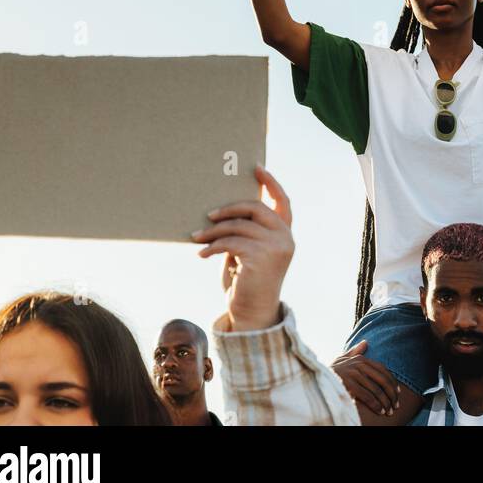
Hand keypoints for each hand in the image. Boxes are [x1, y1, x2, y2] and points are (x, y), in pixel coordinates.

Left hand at [192, 165, 293, 331]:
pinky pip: (230, 242)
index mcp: (285, 234)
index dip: (271, 183)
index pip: (282, 201)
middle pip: (255, 208)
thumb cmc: (247, 282)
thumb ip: (248, 231)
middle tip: (208, 214)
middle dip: (229, 208)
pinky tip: (202, 253)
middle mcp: (285, 238)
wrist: (252, 315)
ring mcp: (275, 247)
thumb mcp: (250, 252)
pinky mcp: (260, 257)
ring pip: (238, 226)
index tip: (257, 168)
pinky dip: (212, 246)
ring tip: (197, 238)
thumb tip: (224, 210)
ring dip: (213, 231)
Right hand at [330, 340, 399, 415]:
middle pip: (383, 380)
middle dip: (392, 395)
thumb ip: (354, 352)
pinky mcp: (350, 385)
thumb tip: (366, 342)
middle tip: (396, 405)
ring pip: (377, 390)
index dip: (392, 382)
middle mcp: (359, 364)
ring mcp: (355, 374)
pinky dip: (376, 405)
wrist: (318, 378)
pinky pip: (368, 397)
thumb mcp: (342, 359)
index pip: (383, 370)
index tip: (398, 393)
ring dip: (385, 403)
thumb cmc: (332, 371)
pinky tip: (380, 411)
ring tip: (389, 411)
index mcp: (361, 359)